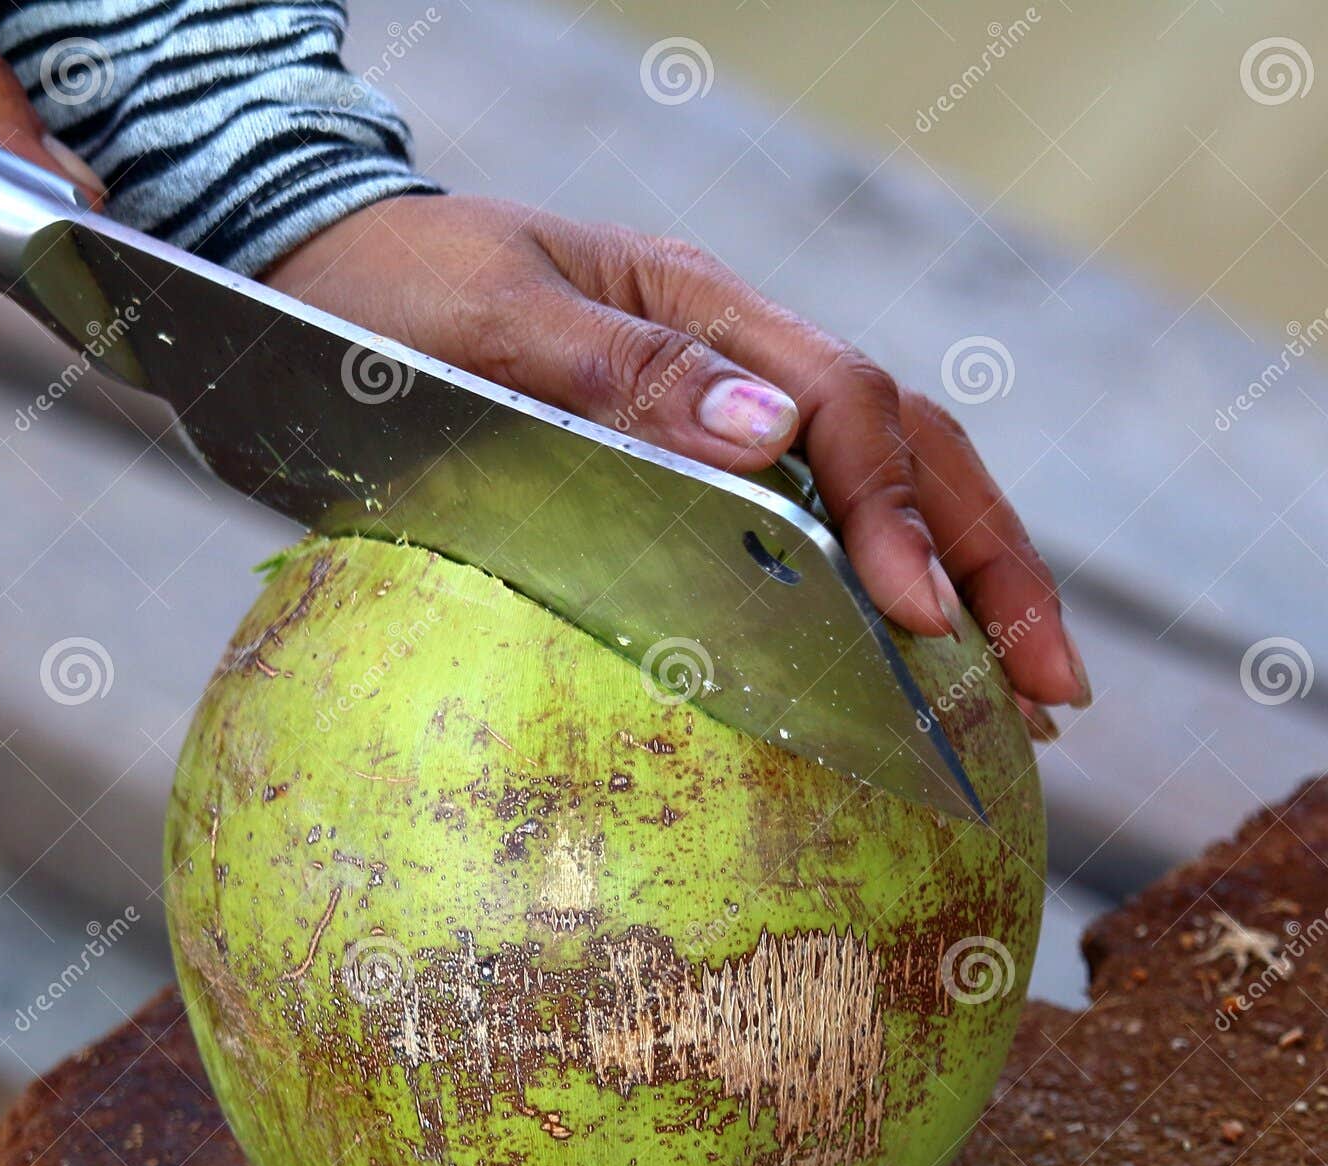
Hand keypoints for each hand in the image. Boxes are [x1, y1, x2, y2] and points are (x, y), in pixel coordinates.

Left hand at [268, 194, 1088, 722]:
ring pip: (882, 483)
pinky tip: (921, 650)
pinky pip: (811, 517)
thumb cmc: (389, 297)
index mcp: (698, 307)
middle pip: (908, 446)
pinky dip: (883, 582)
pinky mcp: (689, 461)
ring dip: (967, 578)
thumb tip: (771, 438)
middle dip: (989, 561)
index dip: (892, 517)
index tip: (922, 620)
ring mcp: (719, 405)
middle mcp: (733, 354)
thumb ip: (625, 375)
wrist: (320, 275)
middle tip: (1054, 681)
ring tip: (1028, 683)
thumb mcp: (491, 320)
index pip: (843, 406)